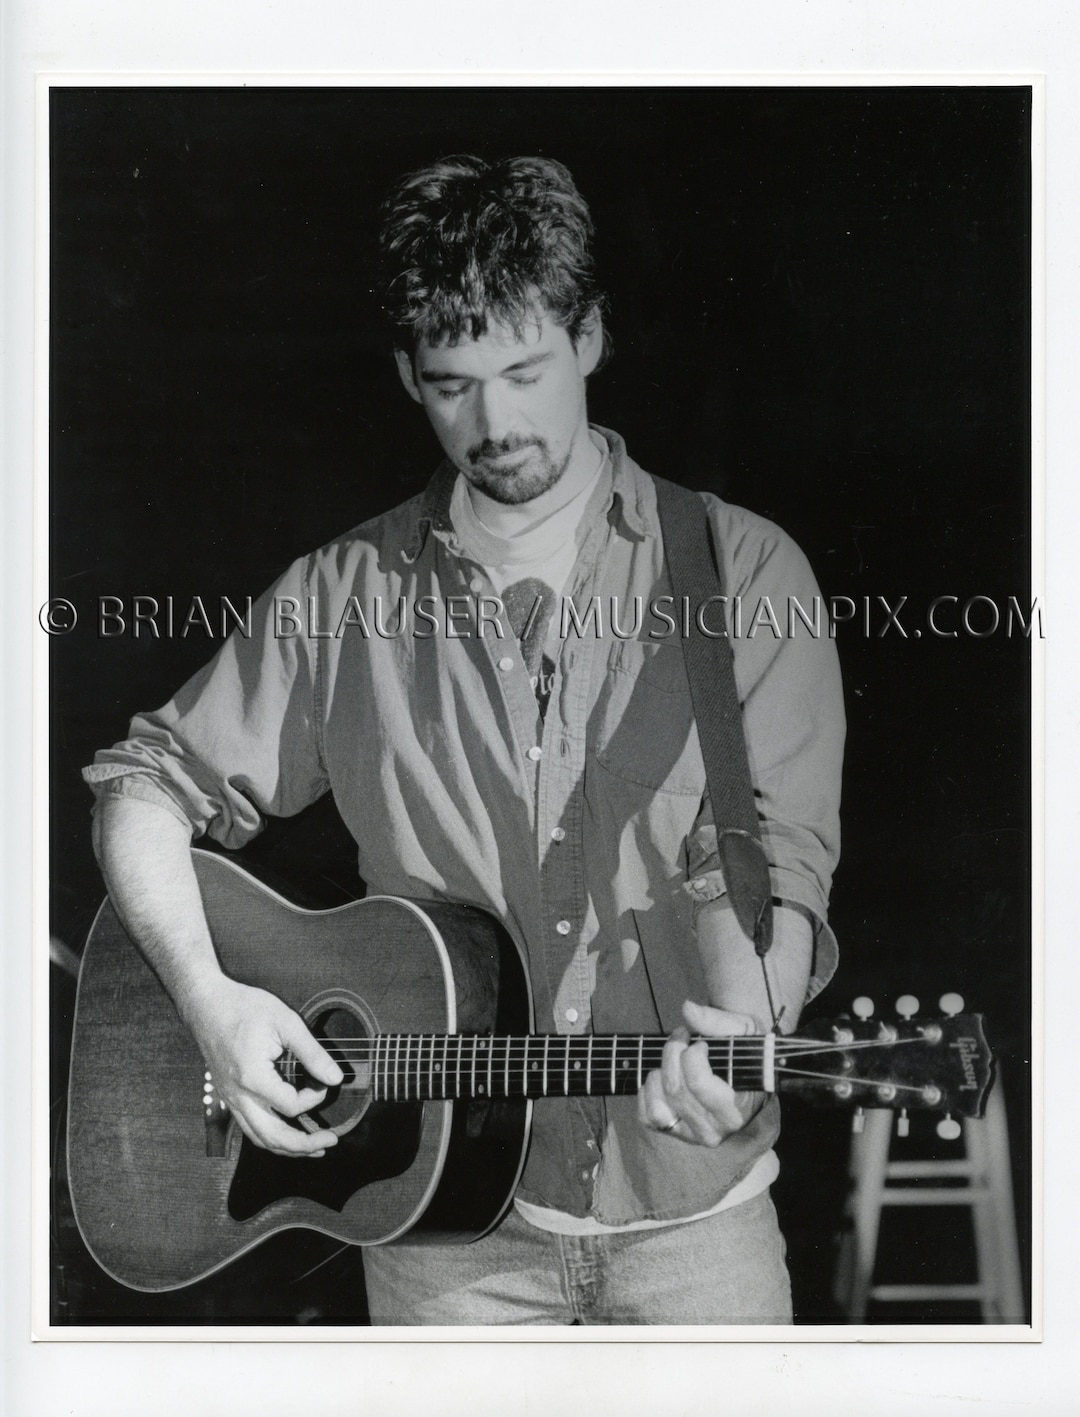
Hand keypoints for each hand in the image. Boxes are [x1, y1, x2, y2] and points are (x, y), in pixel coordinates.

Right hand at [186, 976, 344, 1156]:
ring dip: (286, 1148)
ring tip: (312, 1148)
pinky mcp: (228, 1096)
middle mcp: (238, 1096)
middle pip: (273, 1136)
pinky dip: (269, 1137)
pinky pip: (249, 1127)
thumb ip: (312, 1054)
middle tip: (331, 1141)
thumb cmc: (245, 1008)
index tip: (324, 1081)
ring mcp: (230, 1099)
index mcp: (253, 1078)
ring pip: (258, 1137)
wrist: (207, 1003)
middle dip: (304, 1145)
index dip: (314, 1097)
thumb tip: (335, 1078)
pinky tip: (285, 1135)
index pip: (291, 1105)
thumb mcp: (286, 1023)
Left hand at [638, 1000, 758, 1146]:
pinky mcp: (673, 1132)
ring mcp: (691, 1135)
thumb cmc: (745, 1052)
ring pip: (658, 1105)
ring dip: (658, 1074)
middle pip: (675, 1088)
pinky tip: (661, 1076)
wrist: (743, 1074)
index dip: (691, 1054)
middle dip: (672, 1053)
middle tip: (681, 1037)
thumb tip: (688, 1009)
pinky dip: (646, 1092)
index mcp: (735, 1111)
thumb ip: (719, 1021)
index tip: (700, 1042)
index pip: (698, 1083)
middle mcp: (713, 1131)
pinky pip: (647, 1116)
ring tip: (672, 1060)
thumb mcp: (743, 1032)